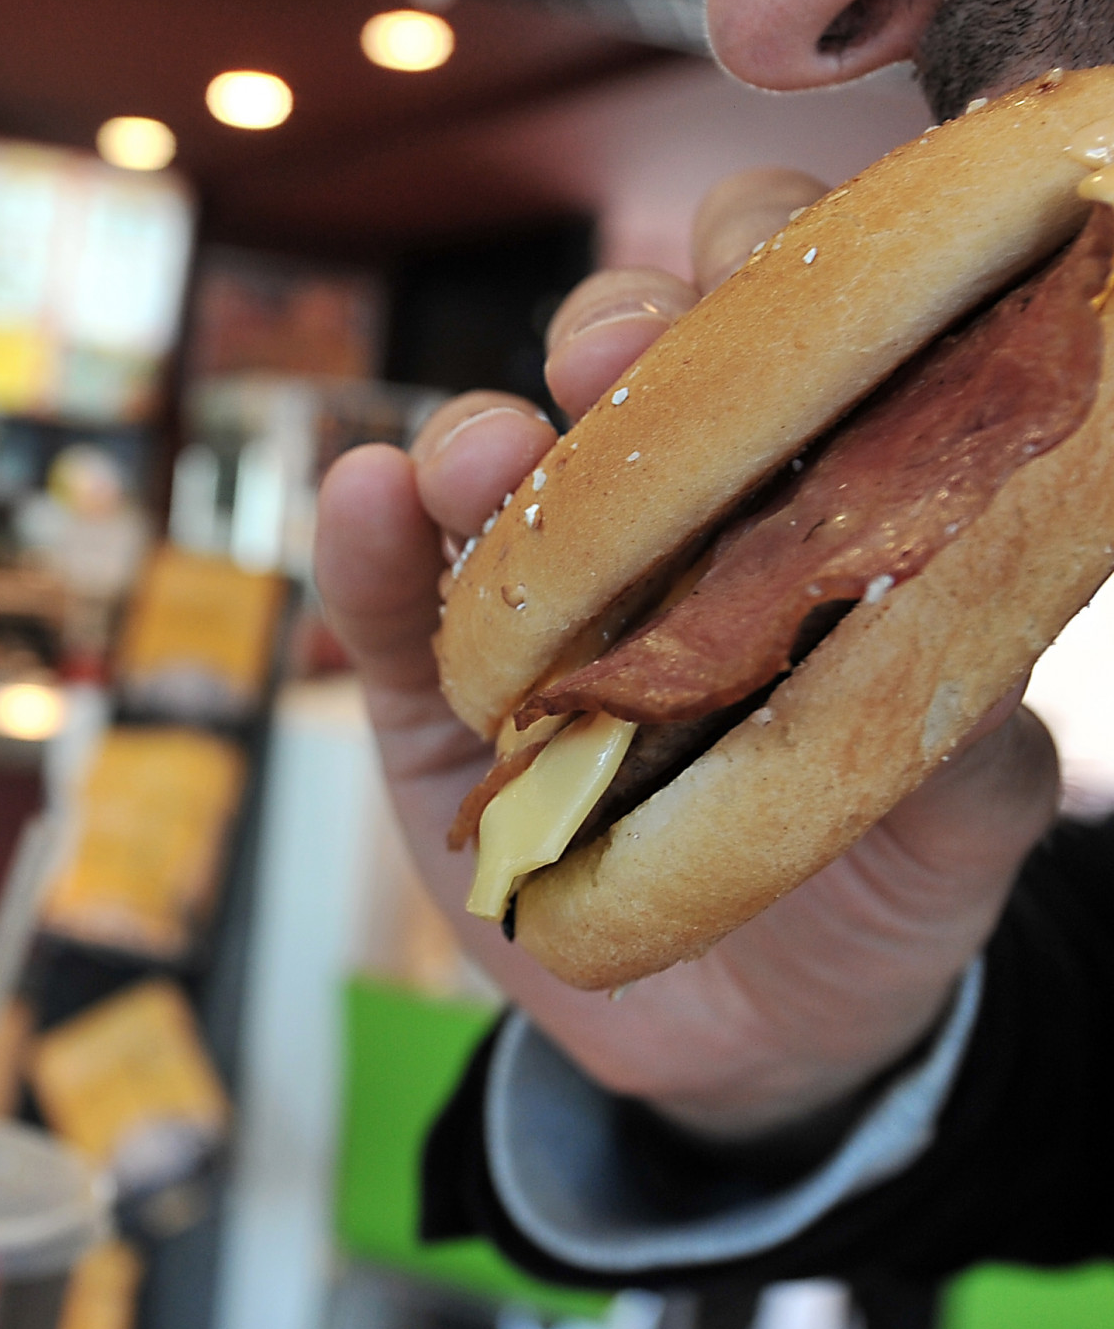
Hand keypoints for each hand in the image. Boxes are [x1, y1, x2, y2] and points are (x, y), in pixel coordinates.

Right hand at [314, 169, 1058, 1140]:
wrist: (750, 1047)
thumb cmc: (873, 900)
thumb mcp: (951, 830)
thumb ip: (967, 736)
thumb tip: (960, 623)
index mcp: (797, 516)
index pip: (789, 345)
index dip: (781, 281)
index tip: (782, 287)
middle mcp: (658, 533)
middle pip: (625, 371)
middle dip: (619, 332)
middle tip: (619, 355)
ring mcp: (532, 614)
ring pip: (487, 472)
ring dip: (480, 435)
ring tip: (485, 458)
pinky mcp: (425, 703)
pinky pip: (378, 607)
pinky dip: (361, 546)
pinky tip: (365, 496)